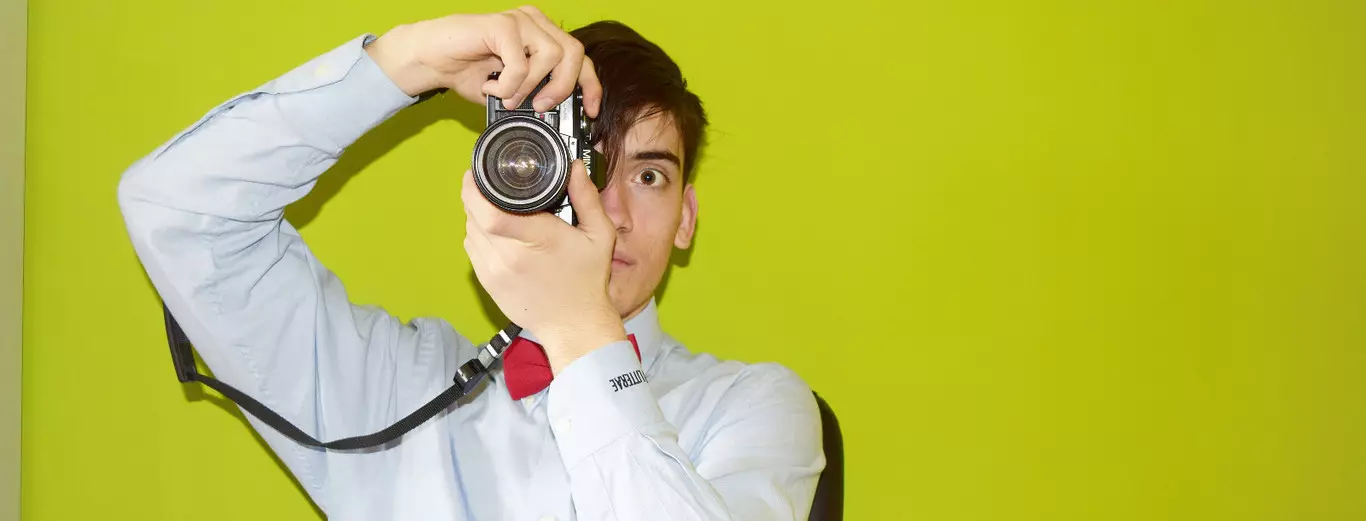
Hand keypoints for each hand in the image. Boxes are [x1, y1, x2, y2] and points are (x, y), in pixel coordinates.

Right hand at [365, 5, 601, 115]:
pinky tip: (491, 86)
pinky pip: (521, 61)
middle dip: (562, 87)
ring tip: (506, 96)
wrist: (430, 59)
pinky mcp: (502, 24)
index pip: (580, 58)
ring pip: (551, 56)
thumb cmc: (468, 72)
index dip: (590, 85)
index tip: (590, 112)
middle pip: (574, 53)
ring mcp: (520, 20)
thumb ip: (533, 96)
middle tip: (539, 106)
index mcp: (542, 37)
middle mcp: (535, 23)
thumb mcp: (510, 91)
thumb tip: (556, 116)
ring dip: (530, 86)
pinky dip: (509, 83)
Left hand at [461, 160, 625, 373]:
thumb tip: (573, 167)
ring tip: (492, 207)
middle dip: (475, 196)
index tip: (477, 173)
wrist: (574, 325)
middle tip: (486, 184)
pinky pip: (472, 250)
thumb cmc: (587, 281)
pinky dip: (478, 236)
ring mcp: (494, 272)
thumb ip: (586, 197)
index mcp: (534, 239)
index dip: (475, 188)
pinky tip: (494, 232)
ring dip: (475, 216)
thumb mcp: (598, 234)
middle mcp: (508, 256)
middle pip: (473, 217)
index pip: (488, 211)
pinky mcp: (488, 284)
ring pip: (469, 232)